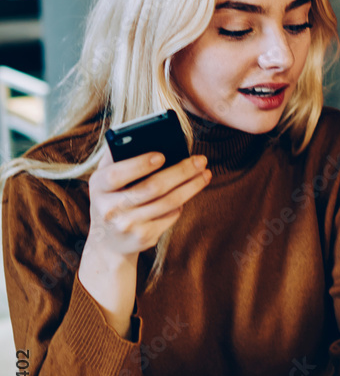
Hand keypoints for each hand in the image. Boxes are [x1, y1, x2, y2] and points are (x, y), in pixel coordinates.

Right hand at [86, 146, 211, 259]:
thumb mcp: (106, 179)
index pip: (116, 174)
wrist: (107, 242)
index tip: (162, 155)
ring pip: (167, 202)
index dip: (139, 165)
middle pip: (152, 188)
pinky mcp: (142, 238)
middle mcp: (109, 208)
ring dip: (191, 186)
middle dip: (181, 172)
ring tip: (205, 174)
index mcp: (98, 186)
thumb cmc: (112, 197)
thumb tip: (143, 133)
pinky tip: (190, 191)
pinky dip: (181, 203)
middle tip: (201, 160)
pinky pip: (170, 216)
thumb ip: (118, 156)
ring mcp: (126, 226)